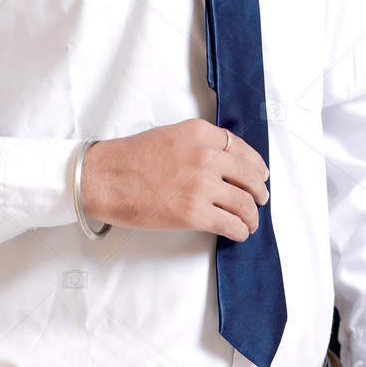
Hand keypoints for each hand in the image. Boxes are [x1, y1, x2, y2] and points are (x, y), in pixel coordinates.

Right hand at [79, 119, 270, 240]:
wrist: (105, 178)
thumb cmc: (131, 158)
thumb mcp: (172, 135)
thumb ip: (201, 144)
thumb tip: (226, 162)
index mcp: (201, 134)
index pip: (243, 149)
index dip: (256, 166)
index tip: (260, 175)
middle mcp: (206, 156)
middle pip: (250, 176)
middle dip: (259, 192)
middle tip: (260, 199)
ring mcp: (202, 186)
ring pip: (244, 203)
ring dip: (252, 215)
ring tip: (250, 222)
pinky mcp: (195, 213)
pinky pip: (230, 224)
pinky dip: (240, 230)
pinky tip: (239, 232)